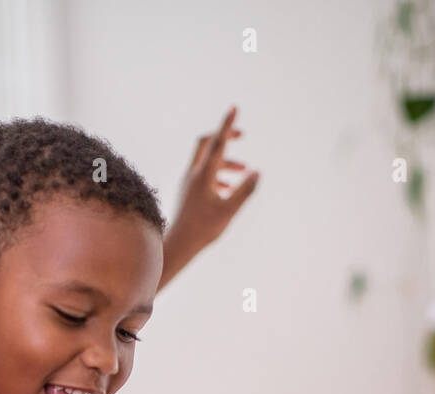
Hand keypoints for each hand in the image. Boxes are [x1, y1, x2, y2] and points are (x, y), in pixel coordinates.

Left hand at [160, 106, 259, 289]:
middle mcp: (193, 174)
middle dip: (224, 137)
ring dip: (226, 161)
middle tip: (241, 135)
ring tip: (243, 171)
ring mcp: (189, 182)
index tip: (234, 107)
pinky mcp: (188, 192)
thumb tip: (256, 172)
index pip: (218, 143)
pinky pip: (204, 174)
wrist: (178, 244)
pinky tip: (229, 188)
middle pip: (207, 144)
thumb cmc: (203, 229)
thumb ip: (244, 190)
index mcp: (203, 174)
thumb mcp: (229, 210)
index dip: (227, 125)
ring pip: (207, 161)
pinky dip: (219, 174)